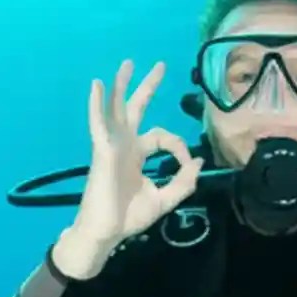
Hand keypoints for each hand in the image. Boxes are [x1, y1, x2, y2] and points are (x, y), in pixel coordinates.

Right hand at [71, 60, 204, 247]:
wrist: (106, 232)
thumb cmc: (129, 218)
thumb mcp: (164, 199)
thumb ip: (183, 182)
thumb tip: (199, 161)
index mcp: (139, 155)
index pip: (164, 137)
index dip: (181, 147)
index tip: (189, 164)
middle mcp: (126, 145)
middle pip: (138, 109)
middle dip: (148, 87)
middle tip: (161, 65)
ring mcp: (112, 145)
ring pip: (117, 108)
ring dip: (122, 85)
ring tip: (128, 63)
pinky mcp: (102, 150)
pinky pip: (98, 123)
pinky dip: (97, 103)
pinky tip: (97, 85)